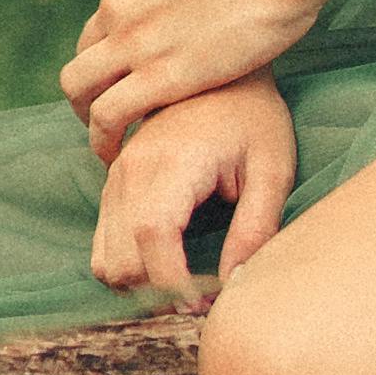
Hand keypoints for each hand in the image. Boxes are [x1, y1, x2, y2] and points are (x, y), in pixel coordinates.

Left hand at [59, 0, 318, 154]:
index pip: (101, 14)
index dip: (114, 45)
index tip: (131, 67)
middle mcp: (115, 1)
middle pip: (83, 53)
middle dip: (93, 83)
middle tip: (109, 107)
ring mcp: (130, 39)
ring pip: (79, 86)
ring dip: (87, 114)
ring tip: (106, 138)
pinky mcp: (155, 76)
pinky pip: (107, 115)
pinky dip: (103, 138)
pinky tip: (118, 151)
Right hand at [90, 84, 297, 298]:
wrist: (222, 69)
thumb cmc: (255, 118)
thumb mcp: (272, 170)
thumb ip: (255, 229)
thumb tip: (233, 287)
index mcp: (173, 160)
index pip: (153, 237)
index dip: (175, 285)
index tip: (206, 306)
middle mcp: (132, 168)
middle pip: (121, 259)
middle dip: (158, 295)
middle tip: (202, 300)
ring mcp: (116, 175)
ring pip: (104, 260)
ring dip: (140, 287)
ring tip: (186, 286)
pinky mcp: (113, 182)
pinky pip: (103, 244)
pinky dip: (128, 267)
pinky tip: (167, 265)